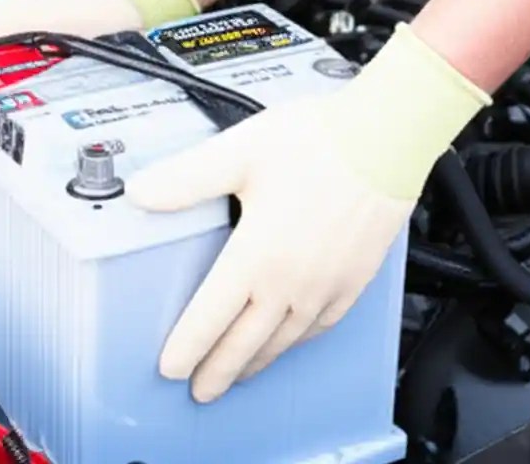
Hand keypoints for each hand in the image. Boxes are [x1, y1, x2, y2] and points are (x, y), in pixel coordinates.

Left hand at [127, 24, 490, 402]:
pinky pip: (321, 325)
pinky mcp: (355, 279)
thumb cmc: (319, 140)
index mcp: (257, 254)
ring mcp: (326, 285)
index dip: (188, 347)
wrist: (387, 140)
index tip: (171, 368)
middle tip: (201, 389)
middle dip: (219, 370)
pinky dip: (298, 342)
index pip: (211, 317)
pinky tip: (290, 341)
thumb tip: (141, 191)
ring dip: (257, 362)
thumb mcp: (239, 152)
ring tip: (240, 374)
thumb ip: (186, 179)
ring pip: (284, 340)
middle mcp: (291, 280)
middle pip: (246, 342)